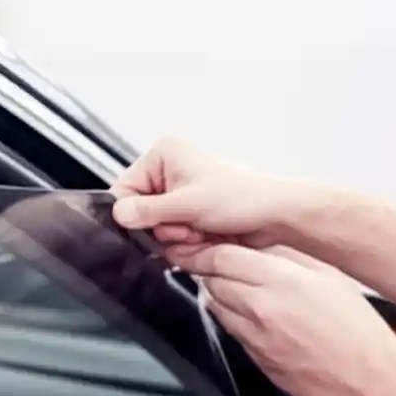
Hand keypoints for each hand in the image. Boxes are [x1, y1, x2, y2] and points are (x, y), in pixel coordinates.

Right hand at [110, 138, 323, 249]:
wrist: (276, 216)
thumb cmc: (241, 198)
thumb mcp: (187, 204)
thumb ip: (147, 210)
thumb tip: (118, 214)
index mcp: (163, 155)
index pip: (125, 189)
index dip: (138, 213)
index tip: (159, 224)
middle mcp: (169, 169)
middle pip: (141, 210)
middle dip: (164, 227)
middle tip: (189, 228)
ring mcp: (180, 191)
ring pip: (157, 226)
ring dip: (177, 236)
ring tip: (202, 231)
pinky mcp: (190, 210)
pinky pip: (172, 232)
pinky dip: (187, 240)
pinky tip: (206, 236)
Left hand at [170, 243, 395, 395]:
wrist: (373, 383)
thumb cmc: (359, 329)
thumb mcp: (329, 276)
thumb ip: (286, 256)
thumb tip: (254, 245)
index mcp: (284, 282)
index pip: (222, 258)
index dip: (206, 250)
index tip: (203, 245)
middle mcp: (263, 309)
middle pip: (212, 280)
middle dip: (211, 269)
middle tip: (219, 263)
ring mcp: (256, 338)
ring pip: (215, 306)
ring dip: (220, 293)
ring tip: (240, 286)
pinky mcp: (255, 360)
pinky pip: (230, 331)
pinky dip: (233, 318)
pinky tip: (253, 314)